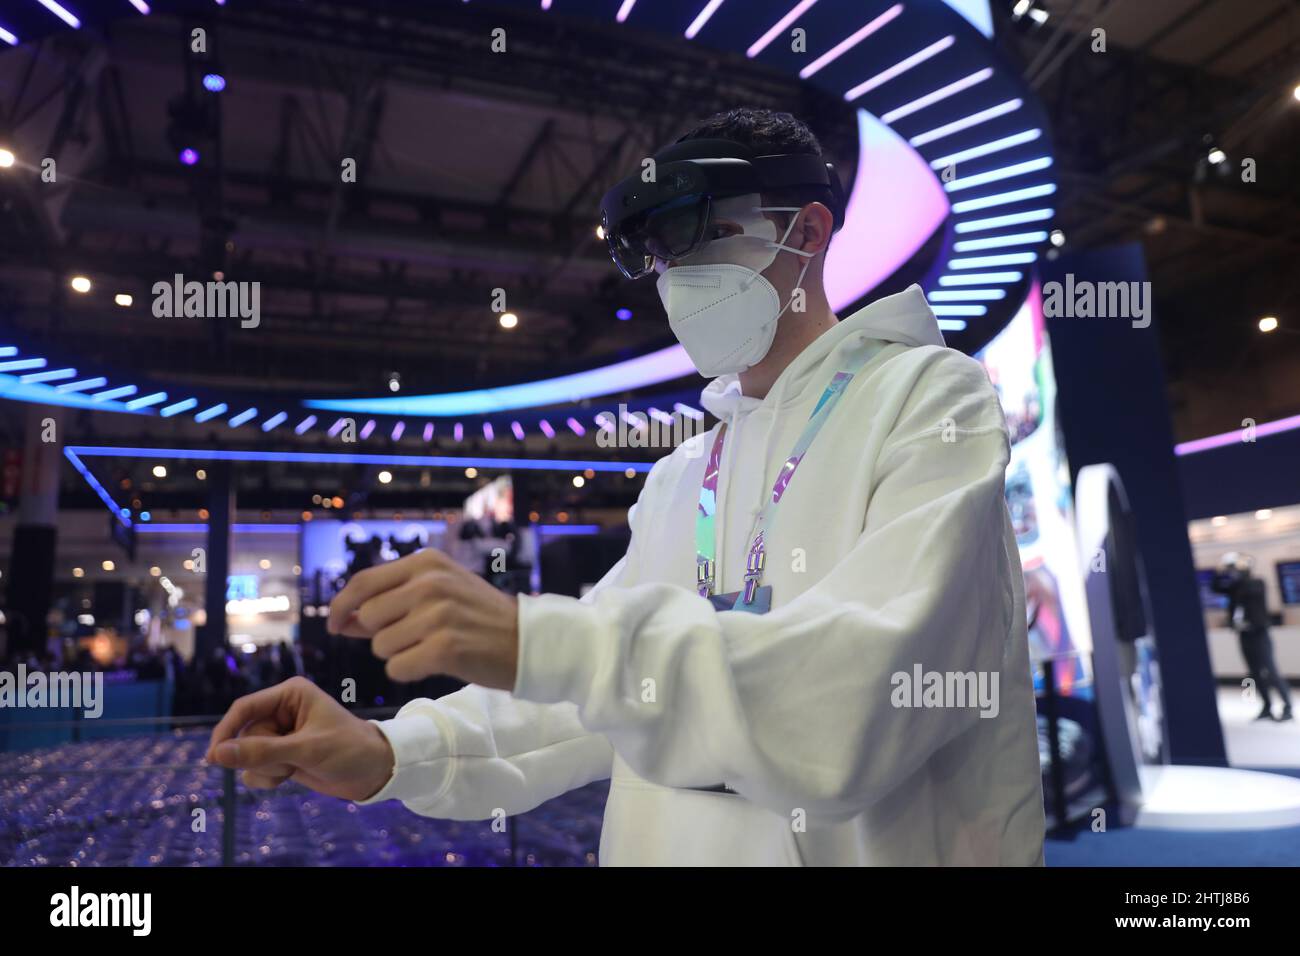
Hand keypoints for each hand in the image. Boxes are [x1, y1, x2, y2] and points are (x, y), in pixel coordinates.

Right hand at [206, 676, 394, 800]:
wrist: (374, 772)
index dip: (226, 731)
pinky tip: (290, 777)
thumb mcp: (307, 750)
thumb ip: (262, 752)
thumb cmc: (349, 750)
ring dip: (266, 769)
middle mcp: (282, 710)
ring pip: (247, 755)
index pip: (244, 708)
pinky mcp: (281, 755)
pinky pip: (255, 768)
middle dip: (261, 757)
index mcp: (290, 694)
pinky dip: (268, 777)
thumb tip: (217, 755)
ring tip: (293, 769)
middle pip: (245, 736)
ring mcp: (280, 734)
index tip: (214, 757)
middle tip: (289, 764)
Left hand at [327, 548, 519, 689]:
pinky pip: (397, 668)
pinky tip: (436, 663)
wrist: (527, 641)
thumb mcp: (439, 592)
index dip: (340, 605)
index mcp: (427, 563)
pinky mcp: (445, 647)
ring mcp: (438, 615)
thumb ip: (391, 600)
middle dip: (379, 634)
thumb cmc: (479, 618)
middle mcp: (430, 583)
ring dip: (398, 654)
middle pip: (368, 617)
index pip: (363, 582)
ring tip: (431, 648)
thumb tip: (341, 620)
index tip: (334, 624)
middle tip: (411, 639)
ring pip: (380, 646)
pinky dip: (410, 672)